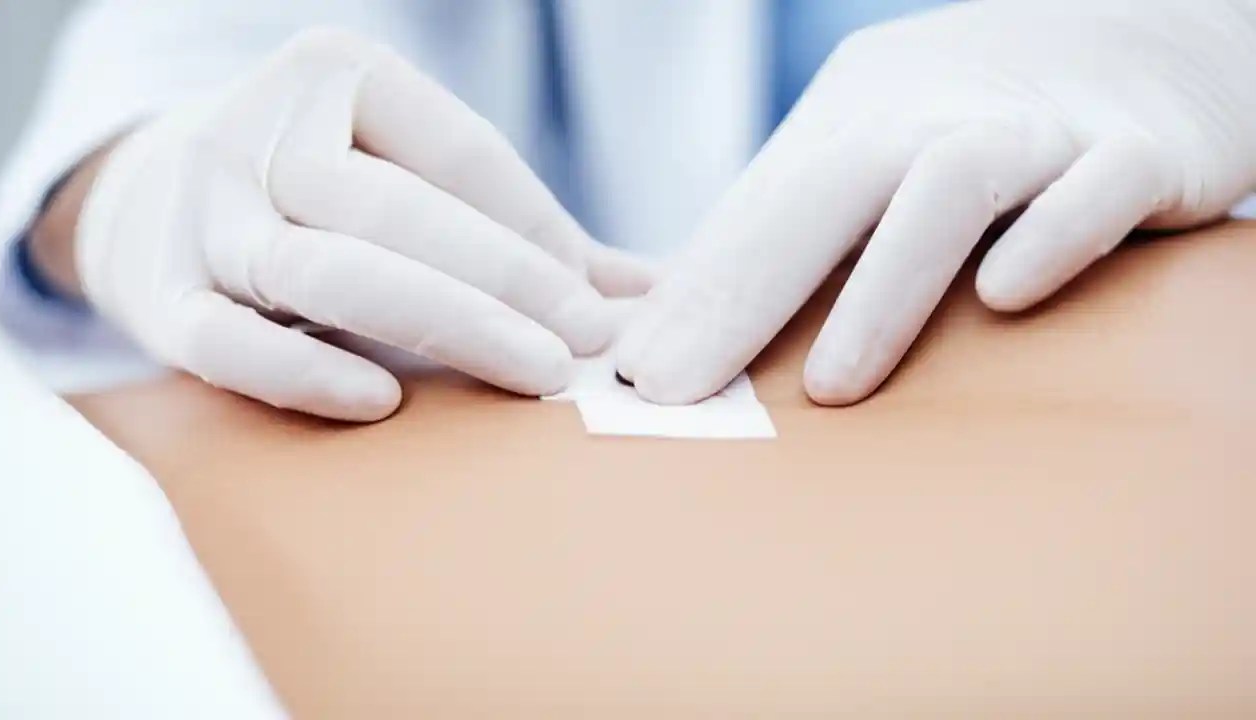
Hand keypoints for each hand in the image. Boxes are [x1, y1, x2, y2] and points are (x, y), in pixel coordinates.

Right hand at [77, 29, 652, 420]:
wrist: (148, 197)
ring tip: (539, 374)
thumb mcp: (403, 174)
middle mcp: (260, 130)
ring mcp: (203, 215)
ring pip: (331, 272)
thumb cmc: (319, 195)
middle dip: (510, 279)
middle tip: (593, 345)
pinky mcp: (159, 299)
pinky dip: (304, 374)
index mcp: (334, 73)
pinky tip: (382, 405)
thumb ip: (515, 226)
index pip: (463, 156)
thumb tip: (648, 295)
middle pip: (400, 208)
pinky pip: (229, 343)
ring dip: (447, 322)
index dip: (540, 235)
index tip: (605, 307)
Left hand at [617, 0, 1255, 404]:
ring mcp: (1040, 125)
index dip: (694, 292)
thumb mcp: (877, 158)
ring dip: (884, 286)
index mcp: (859, 115)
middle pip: (828, 186)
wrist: (1151, 34)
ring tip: (832, 389)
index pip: (762, 207)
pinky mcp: (1143, 148)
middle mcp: (937, 110)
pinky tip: (1003, 298)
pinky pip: (1099, 185)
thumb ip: (794, 237)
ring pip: (952, 183)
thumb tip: (681, 329)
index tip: (633, 376)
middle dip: (742, 292)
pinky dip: (1051, 236)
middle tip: (675, 388)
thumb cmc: (981, 127)